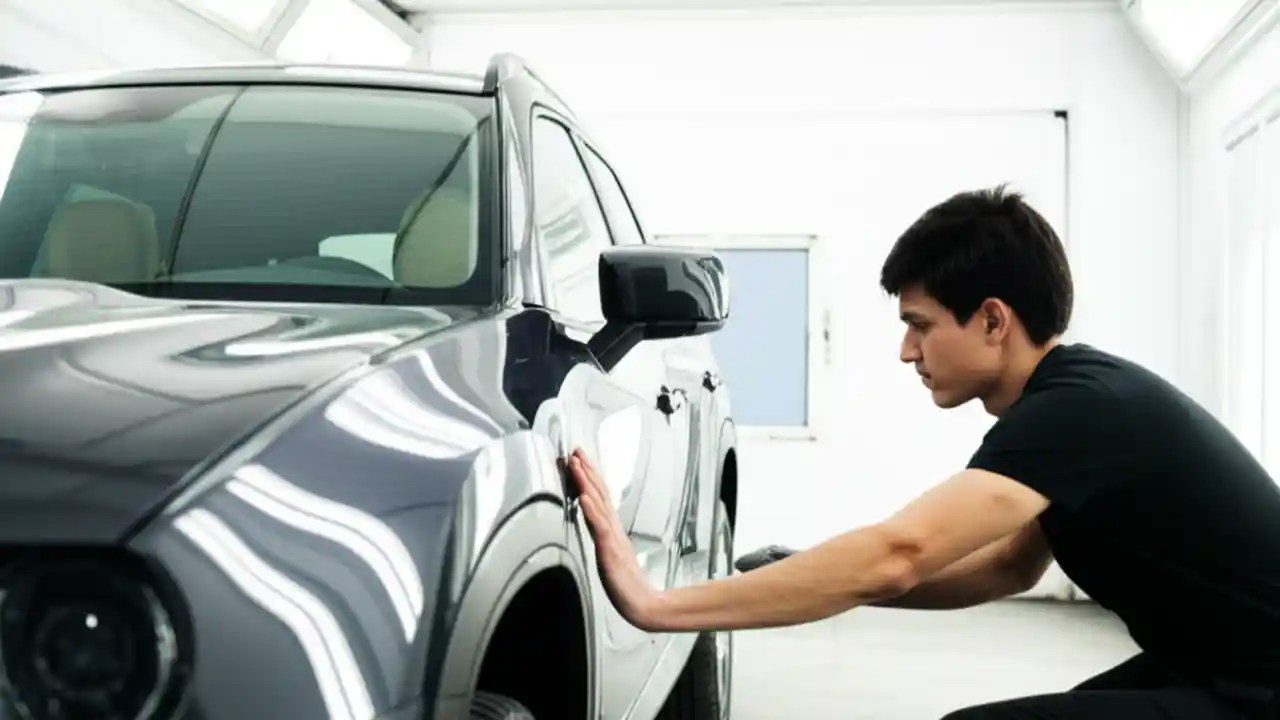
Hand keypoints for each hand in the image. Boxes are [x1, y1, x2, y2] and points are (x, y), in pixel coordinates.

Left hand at [565, 448, 659, 628]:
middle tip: (575, 449)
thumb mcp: (610, 553)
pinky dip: (591, 511)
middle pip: (599, 493)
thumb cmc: (626, 582)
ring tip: (576, 464)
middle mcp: (612, 528)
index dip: (589, 475)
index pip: (599, 496)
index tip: (577, 457)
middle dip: (586, 470)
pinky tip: (584, 498)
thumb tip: (594, 521)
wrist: (643, 604)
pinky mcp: (610, 552)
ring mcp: (612, 538)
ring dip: (586, 483)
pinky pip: (600, 528)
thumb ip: (604, 536)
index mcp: (611, 529)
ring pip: (598, 505)